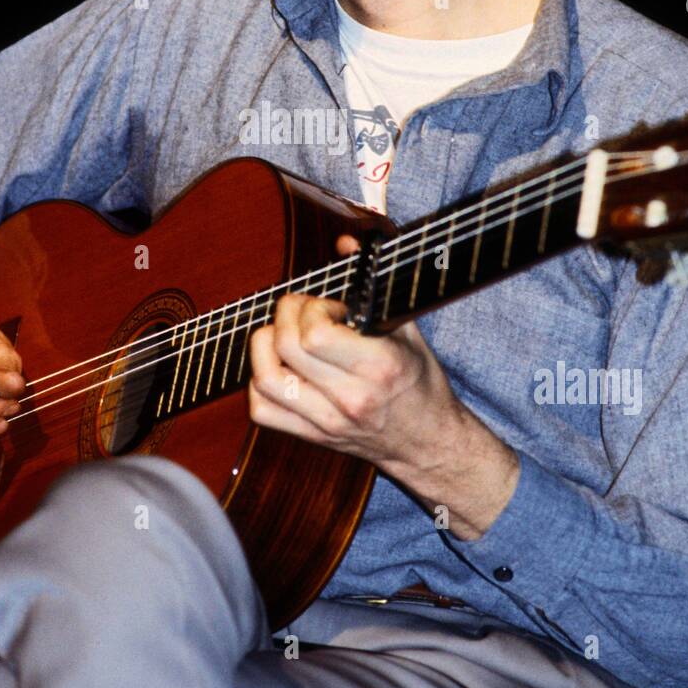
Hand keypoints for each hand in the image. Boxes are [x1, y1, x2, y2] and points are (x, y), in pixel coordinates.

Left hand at [248, 234, 519, 538]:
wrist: (428, 445)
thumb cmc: (420, 384)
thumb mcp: (408, 329)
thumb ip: (373, 285)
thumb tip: (345, 242)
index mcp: (379, 366)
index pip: (316, 333)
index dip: (313, 308)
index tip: (330, 306)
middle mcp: (350, 397)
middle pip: (286, 348)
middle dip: (286, 315)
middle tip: (303, 311)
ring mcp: (328, 421)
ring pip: (266, 379)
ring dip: (264, 346)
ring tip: (283, 335)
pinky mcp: (313, 437)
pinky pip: (263, 411)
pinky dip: (259, 383)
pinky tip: (278, 368)